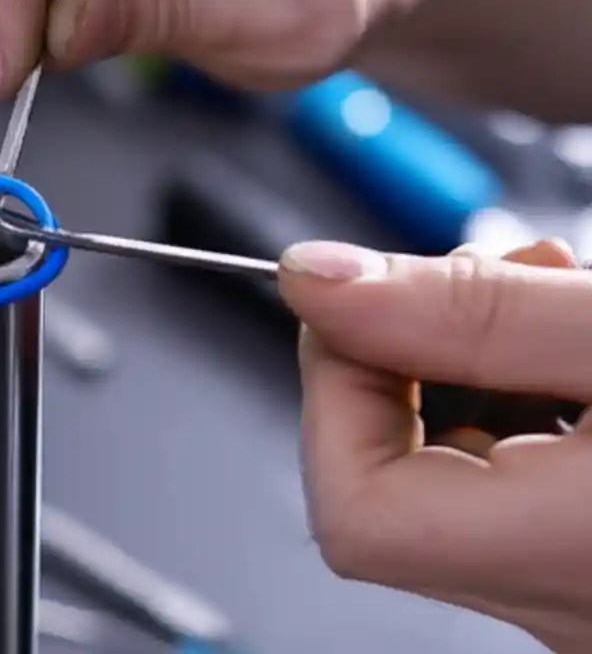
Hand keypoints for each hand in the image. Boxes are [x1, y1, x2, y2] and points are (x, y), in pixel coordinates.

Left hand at [278, 238, 591, 651]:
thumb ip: (470, 310)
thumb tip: (316, 282)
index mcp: (564, 556)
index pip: (352, 509)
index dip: (334, 389)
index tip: (366, 300)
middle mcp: (569, 603)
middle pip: (391, 490)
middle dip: (410, 360)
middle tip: (492, 278)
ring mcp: (583, 591)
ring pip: (453, 479)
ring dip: (474, 369)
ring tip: (553, 299)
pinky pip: (513, 489)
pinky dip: (522, 403)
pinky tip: (570, 350)